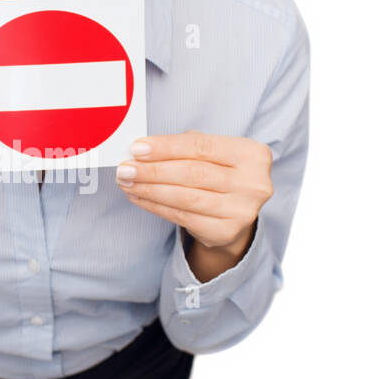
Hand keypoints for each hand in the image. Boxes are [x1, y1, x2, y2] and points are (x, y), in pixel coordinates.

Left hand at [115, 130, 272, 253]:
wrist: (238, 212)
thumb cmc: (221, 173)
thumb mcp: (214, 153)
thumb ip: (186, 147)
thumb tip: (142, 149)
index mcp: (252, 155)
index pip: (201, 147)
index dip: (166, 147)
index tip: (137, 148)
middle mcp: (253, 183)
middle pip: (193, 173)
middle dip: (153, 170)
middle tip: (125, 168)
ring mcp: (242, 210)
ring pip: (185, 198)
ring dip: (150, 189)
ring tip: (127, 182)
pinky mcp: (226, 231)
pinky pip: (182, 217)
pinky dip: (156, 206)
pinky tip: (139, 197)